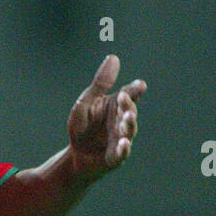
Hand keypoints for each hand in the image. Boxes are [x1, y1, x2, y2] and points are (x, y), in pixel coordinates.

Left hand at [67, 55, 145, 179]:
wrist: (76, 155)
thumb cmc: (83, 127)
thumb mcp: (86, 103)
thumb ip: (100, 83)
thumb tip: (113, 57)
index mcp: (117, 106)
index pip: (130, 94)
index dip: (135, 90)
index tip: (139, 85)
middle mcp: (122, 121)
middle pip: (129, 111)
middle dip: (128, 105)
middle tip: (124, 98)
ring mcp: (121, 139)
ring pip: (129, 131)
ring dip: (129, 124)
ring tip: (127, 117)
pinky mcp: (115, 157)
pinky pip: (121, 154)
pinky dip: (124, 149)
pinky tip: (124, 144)